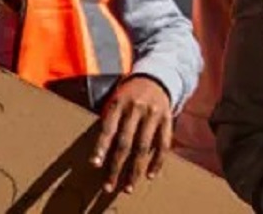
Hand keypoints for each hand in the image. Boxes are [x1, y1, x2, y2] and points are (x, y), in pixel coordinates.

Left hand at [92, 76, 172, 193]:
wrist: (156, 76)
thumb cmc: (129, 94)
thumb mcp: (115, 100)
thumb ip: (110, 121)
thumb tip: (99, 152)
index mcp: (119, 103)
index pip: (109, 128)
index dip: (101, 147)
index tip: (95, 165)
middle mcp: (137, 108)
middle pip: (125, 142)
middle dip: (116, 166)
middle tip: (109, 186)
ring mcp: (154, 114)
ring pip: (144, 146)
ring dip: (135, 169)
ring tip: (129, 186)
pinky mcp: (167, 118)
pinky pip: (164, 143)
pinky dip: (157, 161)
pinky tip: (150, 174)